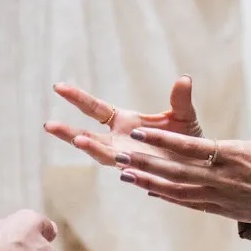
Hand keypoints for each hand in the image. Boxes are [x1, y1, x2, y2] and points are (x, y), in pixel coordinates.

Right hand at [44, 76, 204, 168]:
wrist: (201, 166)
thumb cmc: (189, 140)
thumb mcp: (184, 116)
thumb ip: (180, 99)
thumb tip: (184, 78)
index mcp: (125, 122)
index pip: (95, 108)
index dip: (77, 98)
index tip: (58, 87)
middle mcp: (119, 141)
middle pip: (87, 134)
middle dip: (68, 131)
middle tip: (49, 125)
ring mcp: (126, 158)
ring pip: (101, 153)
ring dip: (90, 147)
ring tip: (78, 140)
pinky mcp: (138, 172)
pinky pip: (124, 167)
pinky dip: (118, 162)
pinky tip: (113, 159)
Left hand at [113, 86, 250, 244]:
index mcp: (234, 154)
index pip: (190, 146)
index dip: (161, 140)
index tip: (138, 132)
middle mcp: (223, 178)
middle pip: (175, 169)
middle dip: (144, 161)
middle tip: (116, 154)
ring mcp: (221, 197)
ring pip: (177, 188)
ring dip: (149, 180)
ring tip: (124, 173)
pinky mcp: (224, 211)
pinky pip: (189, 203)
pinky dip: (168, 196)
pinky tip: (150, 190)